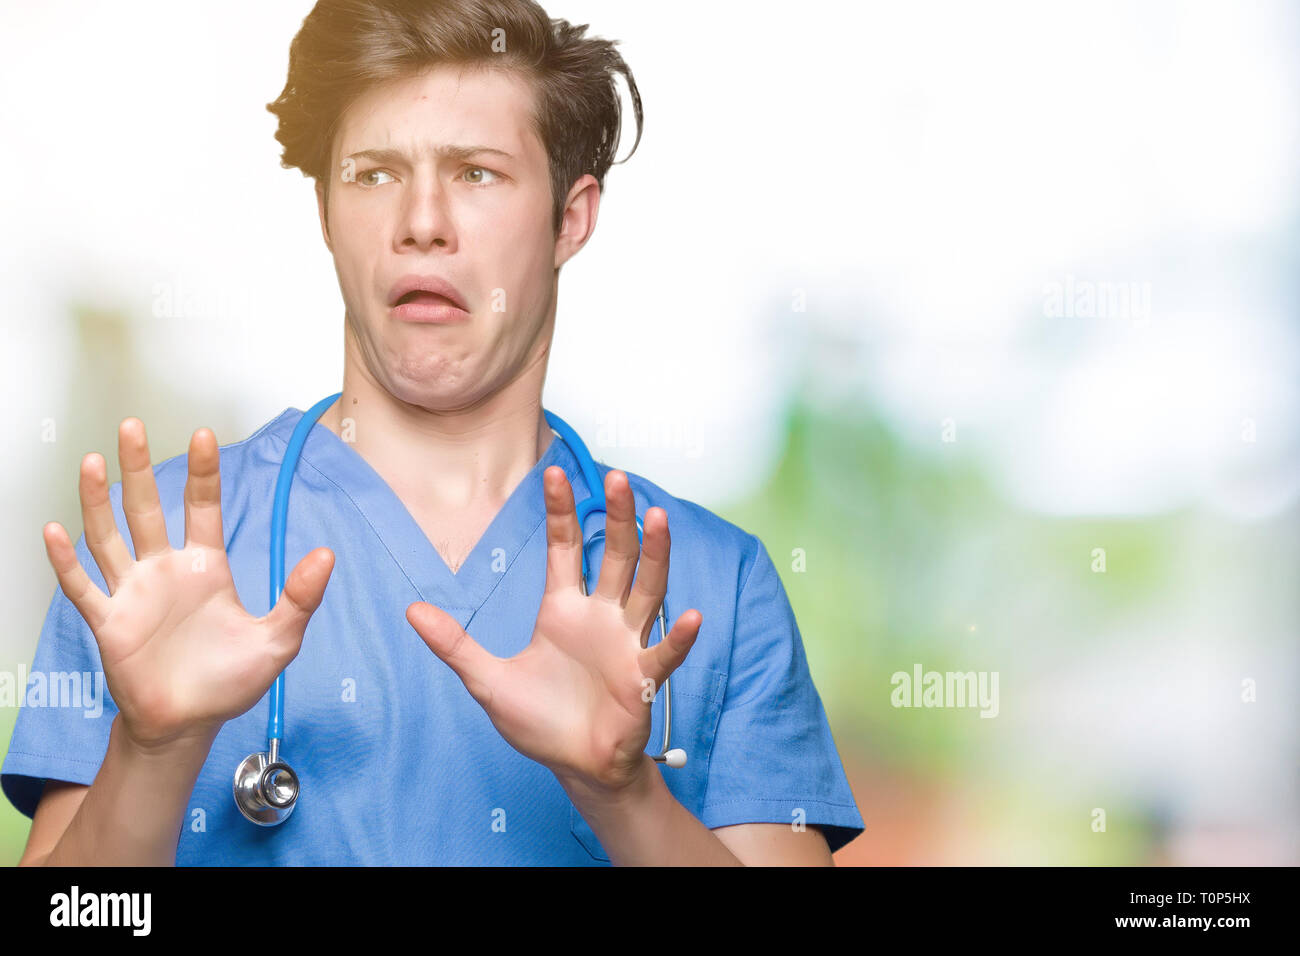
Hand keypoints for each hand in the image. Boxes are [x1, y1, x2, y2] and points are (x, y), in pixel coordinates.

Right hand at [42, 419, 334, 750]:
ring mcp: (133, 594)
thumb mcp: (277, 640)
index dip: (203, 473)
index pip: (203, 508)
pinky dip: (66, 561)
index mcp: (206, 568)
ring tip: (94, 462)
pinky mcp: (109, 623)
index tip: (203, 434)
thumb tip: (328, 555)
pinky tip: (55, 530)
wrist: (189, 724)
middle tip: (133, 426)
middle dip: (140, 468)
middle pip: (148, 508)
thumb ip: (299, 598)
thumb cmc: (230, 682)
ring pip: (110, 536)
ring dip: (99, 501)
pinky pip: (82, 587)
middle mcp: (165, 571)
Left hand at [407, 467, 702, 793]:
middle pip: (616, 555)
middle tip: (618, 477)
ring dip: (656, 555)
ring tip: (659, 519)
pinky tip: (692, 617)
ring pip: (647, 589)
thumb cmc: (540, 721)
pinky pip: (664, 654)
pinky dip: (680, 638)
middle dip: (617, 517)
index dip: (561, 511)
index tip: (555, 472)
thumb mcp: (487, 681)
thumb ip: (454, 645)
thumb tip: (411, 611)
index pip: (565, 549)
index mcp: (563, 609)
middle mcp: (600, 617)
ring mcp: (625, 644)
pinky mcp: (642, 679)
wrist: (574, 766)